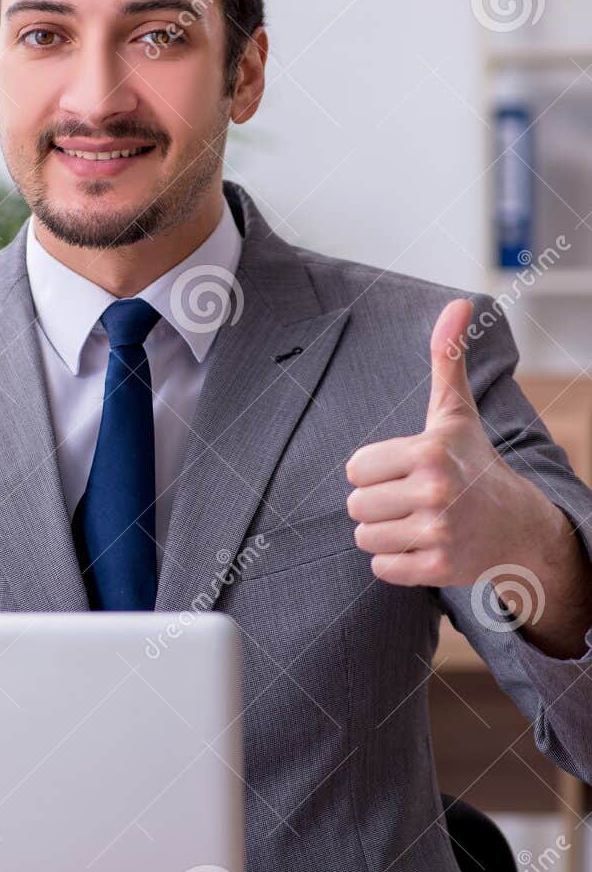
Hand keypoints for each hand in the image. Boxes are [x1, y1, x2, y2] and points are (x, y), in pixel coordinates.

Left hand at [344, 298, 557, 595]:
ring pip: (365, 538)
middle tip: (412, 499)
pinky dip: (396, 562)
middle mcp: (434, 491)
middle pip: (355, 505)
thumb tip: (457, 303)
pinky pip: (381, 567)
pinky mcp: (439, 568)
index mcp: (428, 450)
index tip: (405, 469)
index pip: (354, 469)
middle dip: (378, 504)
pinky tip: (423, 545)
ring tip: (417, 521)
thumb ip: (446, 359)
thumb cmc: (474, 464)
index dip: (374, 470)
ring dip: (384, 534)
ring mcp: (438, 532)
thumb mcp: (456, 413)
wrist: (517, 525)